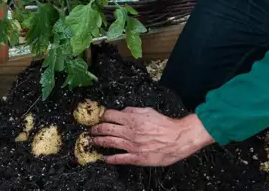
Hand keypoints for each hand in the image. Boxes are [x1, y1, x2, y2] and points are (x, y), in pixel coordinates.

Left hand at [90, 107, 213, 166]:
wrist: (178, 138)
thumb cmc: (165, 124)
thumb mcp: (148, 111)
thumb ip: (133, 110)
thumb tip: (122, 110)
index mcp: (132, 119)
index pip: (110, 115)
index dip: (102, 115)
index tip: (97, 117)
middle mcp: (129, 132)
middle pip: (106, 128)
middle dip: (96, 128)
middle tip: (91, 129)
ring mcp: (132, 145)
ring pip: (110, 142)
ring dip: (99, 141)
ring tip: (93, 141)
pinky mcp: (137, 157)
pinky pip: (120, 158)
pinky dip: (110, 158)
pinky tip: (104, 158)